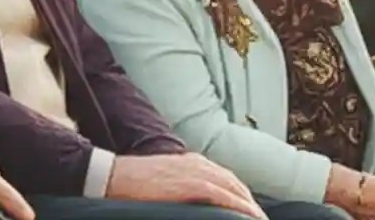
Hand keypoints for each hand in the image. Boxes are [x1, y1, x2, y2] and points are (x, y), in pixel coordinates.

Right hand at [106, 153, 265, 218]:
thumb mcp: (164, 178)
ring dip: (249, 206)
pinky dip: (239, 206)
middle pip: (234, 183)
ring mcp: (196, 172)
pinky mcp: (192, 184)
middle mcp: (198, 163)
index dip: (240, 195)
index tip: (249, 210)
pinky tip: (249, 216)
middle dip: (249, 202)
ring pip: (233, 189)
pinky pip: (224, 196)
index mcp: (192, 161)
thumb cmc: (134, 181)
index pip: (226, 178)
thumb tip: (194, 201)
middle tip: (259, 218)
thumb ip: (182, 185)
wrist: (115, 176)